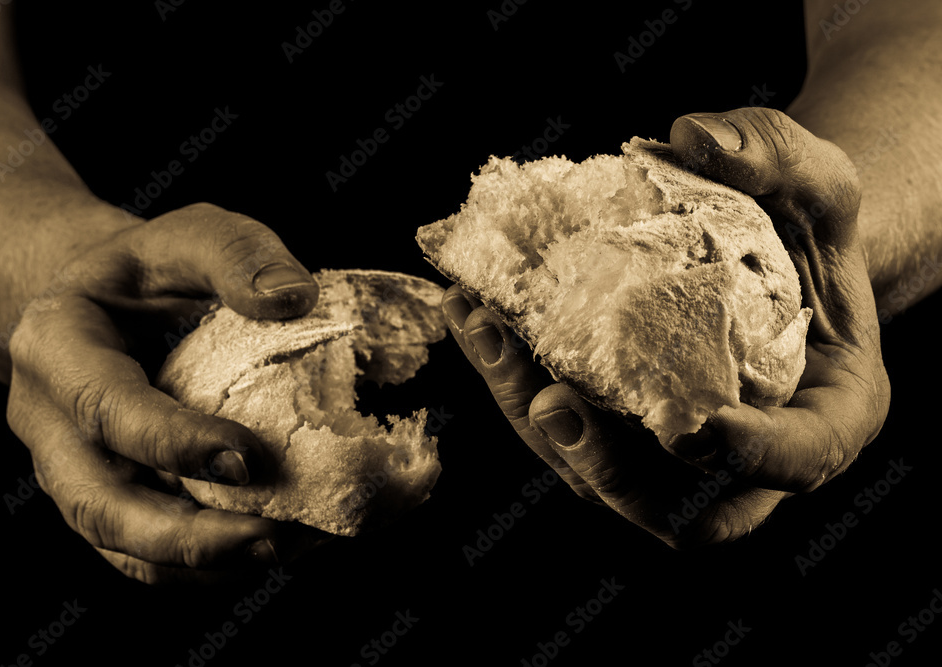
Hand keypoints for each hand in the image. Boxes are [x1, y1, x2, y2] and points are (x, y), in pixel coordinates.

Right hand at [7, 203, 324, 582]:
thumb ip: (234, 255)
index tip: (249, 457)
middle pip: (99, 504)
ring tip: (281, 550)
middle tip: (268, 538)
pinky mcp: (107, 495)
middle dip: (184, 537)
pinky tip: (267, 547)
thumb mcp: (186, 237)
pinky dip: (203, 565)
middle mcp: (49, 422)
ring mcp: (73, 468)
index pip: (106, 407)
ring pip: (120, 543)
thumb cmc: (149, 269)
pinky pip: (143, 551)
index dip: (173, 441)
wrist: (108, 303)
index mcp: (55, 349)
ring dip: (199, 563)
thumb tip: (294, 298)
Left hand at [443, 108, 889, 546]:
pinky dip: (514, 381)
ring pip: (600, 477)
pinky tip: (475, 316)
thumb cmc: (804, 231)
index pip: (800, 458)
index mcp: (824, 416)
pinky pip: (563, 431)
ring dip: (534, 419)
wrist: (766, 256)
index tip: (703, 429)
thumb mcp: (819, 181)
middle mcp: (747, 458)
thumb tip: (692, 138)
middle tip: (553, 403)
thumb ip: (779, 155)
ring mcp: (673, 456)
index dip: (754, 458)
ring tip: (485, 335)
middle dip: (608, 467)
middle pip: (681, 505)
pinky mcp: (618, 433)